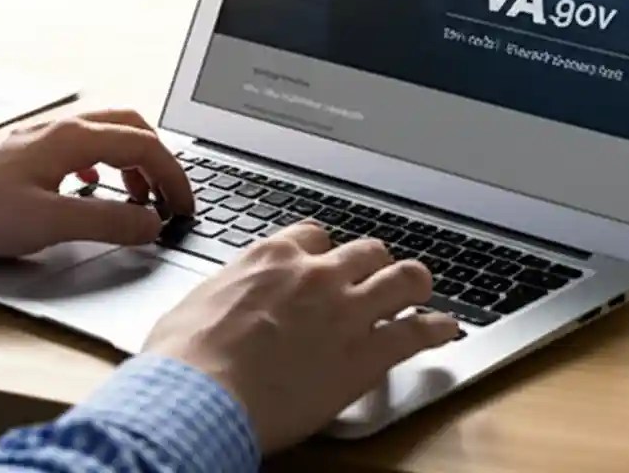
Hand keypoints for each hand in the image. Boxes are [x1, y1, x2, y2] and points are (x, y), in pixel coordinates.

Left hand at [0, 109, 192, 256]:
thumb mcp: (51, 223)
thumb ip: (107, 222)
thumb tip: (150, 224)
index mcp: (73, 138)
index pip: (145, 145)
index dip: (174, 177)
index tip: (185, 206)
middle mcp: (61, 127)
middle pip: (131, 127)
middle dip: (159, 160)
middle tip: (168, 196)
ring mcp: (42, 135)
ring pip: (106, 133)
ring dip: (131, 161)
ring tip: (136, 198)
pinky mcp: (25, 149)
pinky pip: (80, 144)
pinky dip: (102, 163)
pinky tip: (91, 186)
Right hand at [144, 223, 458, 453]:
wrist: (200, 394)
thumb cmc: (185, 358)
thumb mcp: (196, 306)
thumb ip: (225, 295)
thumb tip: (218, 304)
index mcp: (270, 258)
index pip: (313, 235)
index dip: (323, 251)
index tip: (324, 263)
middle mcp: (315, 274)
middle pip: (365, 250)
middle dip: (373, 263)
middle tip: (375, 277)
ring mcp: (346, 310)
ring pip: (402, 277)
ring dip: (413, 284)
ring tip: (421, 291)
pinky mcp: (367, 354)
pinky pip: (418, 331)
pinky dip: (437, 328)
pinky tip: (444, 330)